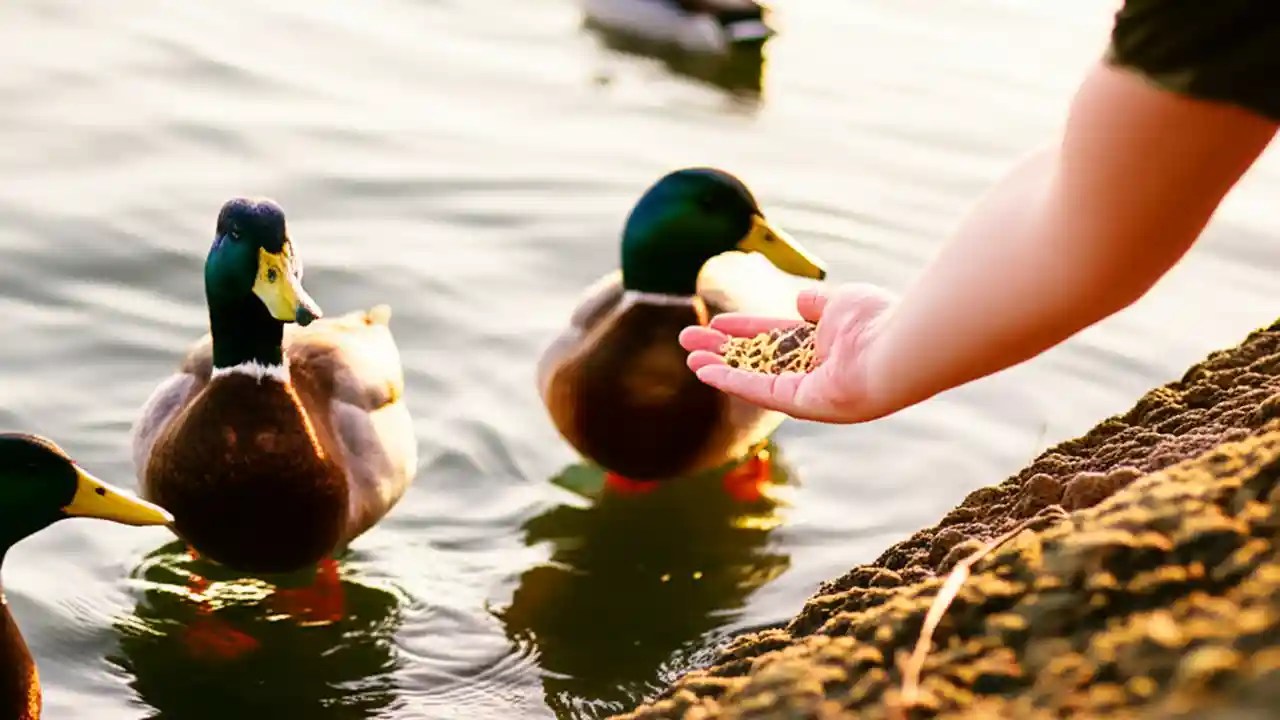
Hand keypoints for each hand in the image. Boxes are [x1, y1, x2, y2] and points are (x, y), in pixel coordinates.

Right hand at [678, 283, 896, 422]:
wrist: (898, 348)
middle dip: (721, 349)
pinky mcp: (801, 403)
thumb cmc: (877, 322)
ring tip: (687, 356)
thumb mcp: (840, 304)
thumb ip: (816, 304)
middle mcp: (812, 373)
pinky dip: (732, 381)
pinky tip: (704, 372)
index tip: (716, 322)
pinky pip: (759, 391)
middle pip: (757, 359)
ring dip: (718, 368)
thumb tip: (797, 301)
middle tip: (687, 340)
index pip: (774, 338)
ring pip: (752, 377)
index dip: (744, 329)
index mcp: (823, 349)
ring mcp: (806, 391)